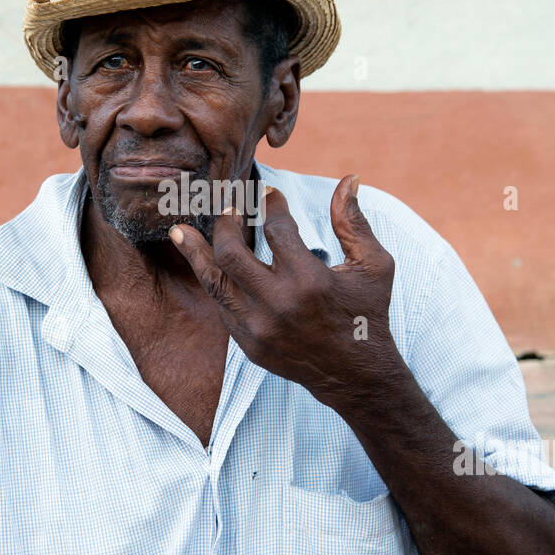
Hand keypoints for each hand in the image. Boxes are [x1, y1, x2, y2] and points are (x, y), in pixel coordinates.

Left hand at [169, 175, 407, 408]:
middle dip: (226, 223)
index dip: (271, 205)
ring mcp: (258, 328)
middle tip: (230, 208)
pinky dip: (215, 282)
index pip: (276, 229)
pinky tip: (206, 263)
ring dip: (196, 252)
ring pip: (213, 281)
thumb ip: (354, 222)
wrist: (356, 376)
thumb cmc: (368, 313)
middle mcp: (278, 305)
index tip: (270, 195)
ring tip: (181, 230)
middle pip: (230, 252)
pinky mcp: (248, 344)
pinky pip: (222, 306)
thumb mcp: (373, 266)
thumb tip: (349, 178)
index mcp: (310, 281)